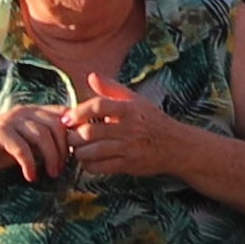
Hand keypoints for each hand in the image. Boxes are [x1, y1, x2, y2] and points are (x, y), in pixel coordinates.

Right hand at [0, 101, 79, 190]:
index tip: (76, 153)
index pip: (64, 114)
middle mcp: (24, 111)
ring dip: (50, 158)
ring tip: (50, 174)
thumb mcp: (26, 144)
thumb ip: (44, 141)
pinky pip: (22, 148)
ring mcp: (11, 120)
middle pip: (56, 125)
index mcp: (34, 111)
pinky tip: (31, 176)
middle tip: (61, 168)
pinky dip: (30, 164)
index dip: (74, 132)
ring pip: (42, 136)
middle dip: (63, 149)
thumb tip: (72, 149)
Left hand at [52, 72, 196, 185]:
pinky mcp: (128, 164)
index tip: (67, 118)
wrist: (177, 144)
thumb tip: (91, 76)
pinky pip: (99, 167)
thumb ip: (112, 89)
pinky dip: (88, 165)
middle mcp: (129, 127)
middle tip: (70, 136)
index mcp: (129, 108)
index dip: (78, 112)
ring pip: (91, 151)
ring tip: (78, 149)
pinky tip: (89, 161)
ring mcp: (129, 147)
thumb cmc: (153, 120)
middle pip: (89, 131)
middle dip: (73, 136)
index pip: (98, 106)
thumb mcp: (136, 100)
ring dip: (79, 152)